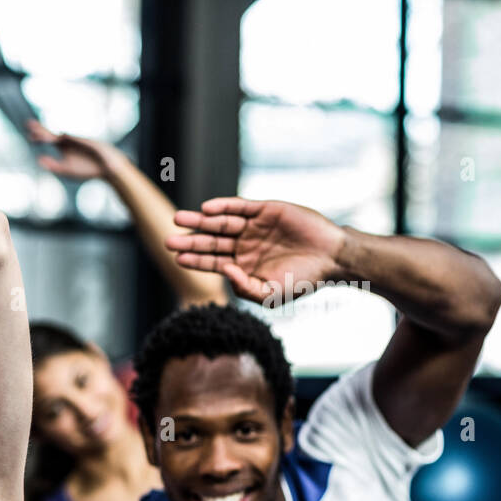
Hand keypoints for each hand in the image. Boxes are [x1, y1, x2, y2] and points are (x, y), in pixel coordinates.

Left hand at [26, 119, 123, 180]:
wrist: (107, 168)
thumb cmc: (87, 169)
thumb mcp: (67, 170)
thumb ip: (53, 166)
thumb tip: (39, 160)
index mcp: (64, 147)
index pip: (49, 139)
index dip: (39, 137)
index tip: (29, 137)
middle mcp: (70, 141)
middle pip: (53, 134)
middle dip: (42, 130)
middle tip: (29, 123)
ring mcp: (79, 141)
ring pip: (63, 136)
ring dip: (53, 135)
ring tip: (41, 133)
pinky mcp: (89, 143)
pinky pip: (78, 140)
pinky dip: (69, 139)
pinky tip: (62, 137)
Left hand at [164, 198, 347, 304]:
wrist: (331, 259)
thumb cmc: (302, 280)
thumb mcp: (270, 293)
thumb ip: (244, 286)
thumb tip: (223, 270)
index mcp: (241, 265)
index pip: (211, 262)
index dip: (194, 260)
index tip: (176, 259)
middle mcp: (243, 245)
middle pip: (210, 242)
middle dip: (190, 240)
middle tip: (168, 239)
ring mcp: (253, 227)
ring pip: (220, 223)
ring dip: (200, 221)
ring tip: (179, 218)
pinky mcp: (265, 210)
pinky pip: (240, 207)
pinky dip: (224, 206)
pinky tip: (207, 209)